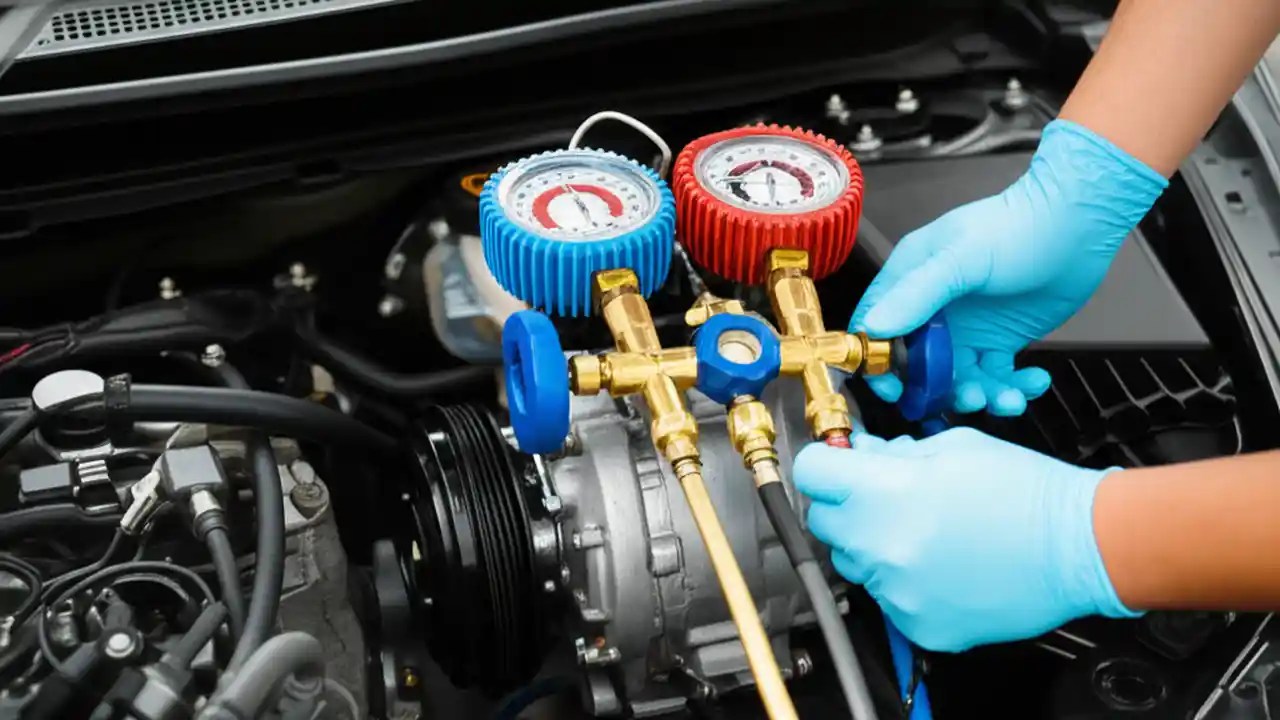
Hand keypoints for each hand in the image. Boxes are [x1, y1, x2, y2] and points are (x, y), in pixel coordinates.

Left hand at [794, 428, 1138, 651]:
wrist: (1078, 546)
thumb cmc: (1025, 493)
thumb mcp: (953, 448)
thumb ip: (893, 452)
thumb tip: (860, 454)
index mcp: (884, 493)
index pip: (812, 473)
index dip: (825, 463)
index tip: (836, 464)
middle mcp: (881, 545)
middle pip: (826, 521)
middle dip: (848, 504)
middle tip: (886, 496)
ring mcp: (897, 591)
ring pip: (855, 563)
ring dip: (875, 544)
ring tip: (924, 532)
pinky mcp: (918, 624)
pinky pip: (888, 599)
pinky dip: (906, 582)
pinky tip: (942, 565)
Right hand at [853, 120, 1166, 415]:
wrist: (1077, 224)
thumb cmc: (1017, 227)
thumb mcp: (961, 258)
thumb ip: (917, 293)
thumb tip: (874, 327)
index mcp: (911, 281)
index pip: (876, 328)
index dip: (878, 362)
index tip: (894, 389)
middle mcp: (933, 308)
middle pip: (916, 365)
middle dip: (939, 389)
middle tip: (969, 396)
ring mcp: (967, 328)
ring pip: (959, 378)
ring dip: (981, 396)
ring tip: (1007, 398)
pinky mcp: (1000, 341)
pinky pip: (996, 378)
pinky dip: (1013, 389)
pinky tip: (1033, 382)